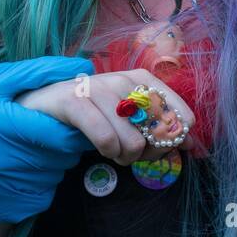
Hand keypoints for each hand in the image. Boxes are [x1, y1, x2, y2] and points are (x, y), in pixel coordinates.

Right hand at [0, 56, 94, 223]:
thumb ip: (40, 73)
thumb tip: (83, 69)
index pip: (57, 135)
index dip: (68, 129)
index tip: (66, 124)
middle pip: (56, 160)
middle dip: (60, 148)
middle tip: (46, 138)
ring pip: (48, 181)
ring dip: (49, 169)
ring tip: (30, 153)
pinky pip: (34, 201)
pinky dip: (35, 188)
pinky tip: (19, 173)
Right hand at [16, 68, 194, 165]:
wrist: (43, 106)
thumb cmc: (92, 114)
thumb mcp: (129, 119)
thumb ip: (159, 128)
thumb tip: (192, 144)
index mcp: (143, 80)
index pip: (181, 116)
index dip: (174, 141)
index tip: (158, 149)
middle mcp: (124, 79)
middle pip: (159, 132)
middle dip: (148, 153)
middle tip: (130, 153)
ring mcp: (99, 88)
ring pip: (134, 141)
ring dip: (124, 156)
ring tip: (112, 150)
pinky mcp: (74, 101)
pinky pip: (106, 139)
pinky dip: (107, 151)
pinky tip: (101, 149)